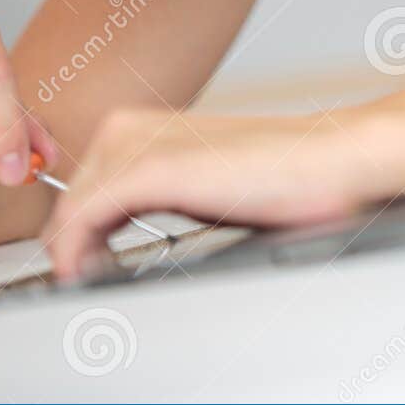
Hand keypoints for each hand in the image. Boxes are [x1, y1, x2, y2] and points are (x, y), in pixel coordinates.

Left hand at [39, 107, 386, 279]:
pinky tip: (83, 272)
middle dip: (71, 236)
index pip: (84, 180)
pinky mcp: (153, 169)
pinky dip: (74, 248)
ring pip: (72, 202)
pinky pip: (85, 213)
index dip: (75, 225)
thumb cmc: (290, 178)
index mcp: (151, 128)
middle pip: (71, 191)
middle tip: (85, 275)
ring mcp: (143, 145)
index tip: (84, 261)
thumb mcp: (209, 187)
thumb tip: (133, 236)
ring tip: (86, 277)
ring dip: (70, 246)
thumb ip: (170, 197)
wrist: (334, 158)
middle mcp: (138, 127)